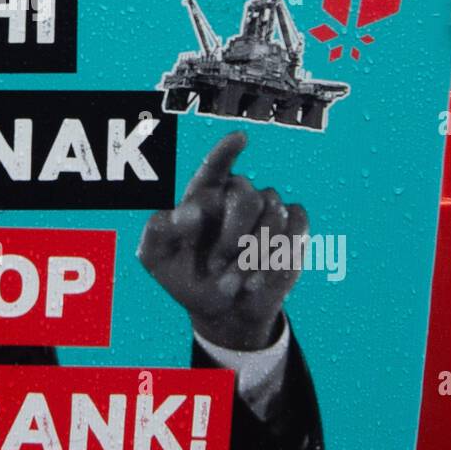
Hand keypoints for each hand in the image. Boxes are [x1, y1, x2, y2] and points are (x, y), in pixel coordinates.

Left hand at [137, 130, 305, 350]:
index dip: (226, 151)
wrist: (218, 310)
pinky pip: (297, 228)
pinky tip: (258, 280)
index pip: (215, 165)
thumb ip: (159, 229)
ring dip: (253, 256)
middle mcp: (237, 194)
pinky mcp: (293, 228)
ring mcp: (268, 209)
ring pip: (274, 216)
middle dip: (233, 236)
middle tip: (216, 265)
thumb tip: (193, 211)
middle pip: (247, 197)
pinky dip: (279, 256)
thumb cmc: (181, 275)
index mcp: (203, 192)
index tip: (239, 139)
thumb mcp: (154, 256)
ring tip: (235, 281)